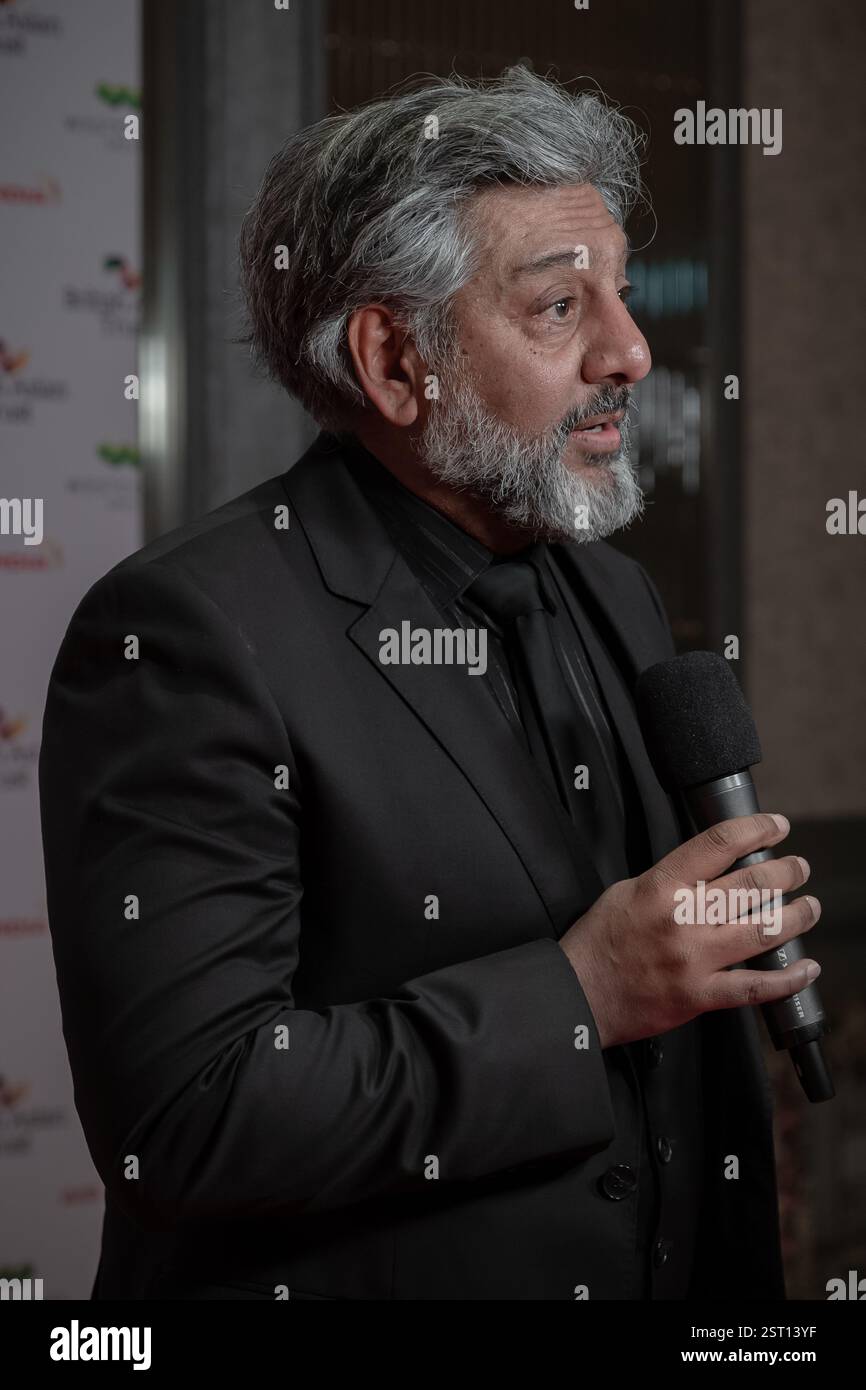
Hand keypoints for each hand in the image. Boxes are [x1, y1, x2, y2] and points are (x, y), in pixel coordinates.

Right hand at [559, 813, 820, 1048]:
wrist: (577, 994)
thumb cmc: (598, 943)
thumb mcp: (625, 891)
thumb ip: (667, 880)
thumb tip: (707, 869)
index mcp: (660, 887)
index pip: (717, 845)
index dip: (756, 830)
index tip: (777, 826)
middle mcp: (681, 919)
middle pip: (750, 885)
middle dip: (786, 872)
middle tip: (798, 867)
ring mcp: (693, 959)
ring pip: (762, 931)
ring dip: (796, 917)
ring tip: (809, 907)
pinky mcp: (699, 995)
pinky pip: (754, 987)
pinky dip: (788, 979)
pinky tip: (806, 969)